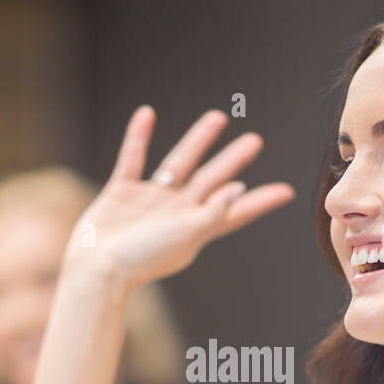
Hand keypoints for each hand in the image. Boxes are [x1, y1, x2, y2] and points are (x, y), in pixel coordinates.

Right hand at [63, 106, 295, 290]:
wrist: (97, 269)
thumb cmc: (143, 259)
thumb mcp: (185, 237)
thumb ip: (213, 213)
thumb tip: (238, 188)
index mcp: (196, 226)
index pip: (236, 211)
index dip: (261, 201)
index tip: (287, 192)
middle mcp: (176, 211)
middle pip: (211, 180)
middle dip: (232, 161)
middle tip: (255, 141)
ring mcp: (149, 201)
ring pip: (178, 163)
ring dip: (197, 141)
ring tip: (216, 118)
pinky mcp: (121, 193)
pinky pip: (133, 158)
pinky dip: (138, 137)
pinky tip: (146, 114)